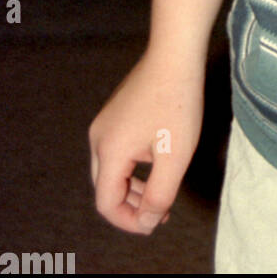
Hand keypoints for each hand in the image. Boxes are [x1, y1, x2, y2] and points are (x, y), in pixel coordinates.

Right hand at [89, 50, 204, 234]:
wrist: (174, 55)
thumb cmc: (178, 103)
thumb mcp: (175, 156)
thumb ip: (159, 194)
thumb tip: (146, 221)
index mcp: (109, 151)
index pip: (106, 204)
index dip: (129, 221)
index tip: (155, 222)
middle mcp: (98, 138)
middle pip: (105, 188)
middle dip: (132, 206)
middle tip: (161, 211)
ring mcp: (104, 123)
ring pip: (111, 170)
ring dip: (133, 187)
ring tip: (162, 193)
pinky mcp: (114, 113)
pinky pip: (117, 151)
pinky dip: (133, 167)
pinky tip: (157, 164)